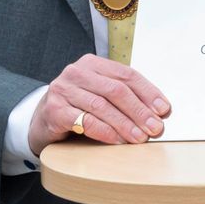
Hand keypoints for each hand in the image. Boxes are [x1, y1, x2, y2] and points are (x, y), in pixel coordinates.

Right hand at [28, 54, 170, 155]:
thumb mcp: (99, 94)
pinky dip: (105, 131)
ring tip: (140, 138)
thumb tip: (159, 110)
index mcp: (93, 63)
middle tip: (155, 128)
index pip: (127, 75)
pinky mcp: (54, 110)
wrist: (39, 121)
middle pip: (116, 90)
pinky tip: (117, 140)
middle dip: (139, 110)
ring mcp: (63, 90)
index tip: (164, 109)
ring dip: (125, 124)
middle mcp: (76, 72)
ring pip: (102, 106)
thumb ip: (123, 97)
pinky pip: (84, 121)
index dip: (148, 92)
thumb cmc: (77, 107)